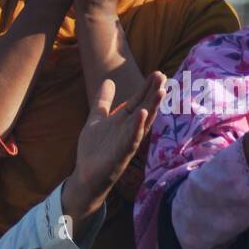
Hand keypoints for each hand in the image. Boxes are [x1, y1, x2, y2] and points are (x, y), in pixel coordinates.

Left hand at [64, 72, 165, 221]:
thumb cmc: (93, 149)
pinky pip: (133, 139)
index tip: (158, 73)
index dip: (147, 88)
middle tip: (163, 76)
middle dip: (154, 93)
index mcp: (123, 121)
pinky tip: (143, 114)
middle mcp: (129, 130)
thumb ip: (103, 101)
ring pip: (144, 123)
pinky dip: (138, 127)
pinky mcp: (123, 154)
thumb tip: (109, 80)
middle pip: (145, 108)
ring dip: (153, 107)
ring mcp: (128, 141)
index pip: (138, 101)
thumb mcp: (97, 119)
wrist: (85, 175)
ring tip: (161, 91)